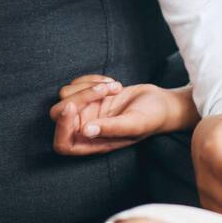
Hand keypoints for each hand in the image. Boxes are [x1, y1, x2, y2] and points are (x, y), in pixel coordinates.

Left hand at [51, 77, 172, 154]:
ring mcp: (85, 111)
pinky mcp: (89, 95)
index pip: (63, 144)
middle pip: (59, 114)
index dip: (61, 127)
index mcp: (94, 143)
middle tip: (103, 91)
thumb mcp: (135, 124)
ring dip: (90, 86)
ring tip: (116, 87)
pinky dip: (94, 79)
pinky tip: (114, 84)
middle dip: (79, 98)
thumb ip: (111, 128)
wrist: (162, 103)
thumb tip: (85, 131)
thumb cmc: (152, 118)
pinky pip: (76, 83)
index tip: (72, 106)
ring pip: (66, 94)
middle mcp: (85, 128)